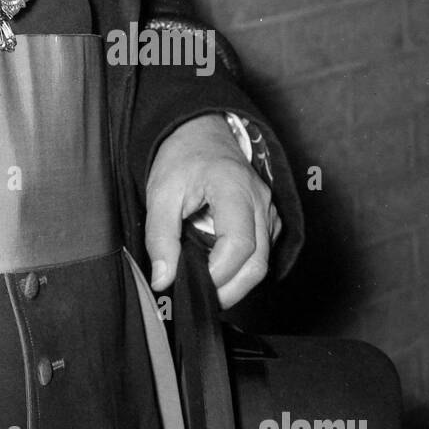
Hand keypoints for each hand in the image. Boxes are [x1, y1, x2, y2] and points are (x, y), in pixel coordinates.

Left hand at [145, 114, 279, 308]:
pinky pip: (262, 253)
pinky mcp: (267, 219)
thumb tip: (163, 279)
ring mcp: (268, 210)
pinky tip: (217, 267)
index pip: (240, 245)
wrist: (199, 131)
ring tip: (204, 283)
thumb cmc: (181, 157)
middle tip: (198, 296)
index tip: (192, 283)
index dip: (218, 273)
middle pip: (258, 262)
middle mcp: (260, 200)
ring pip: (263, 262)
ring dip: (236, 281)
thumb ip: (160, 237)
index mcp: (234, 188)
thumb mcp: (160, 192)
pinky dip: (241, 268)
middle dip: (229, 289)